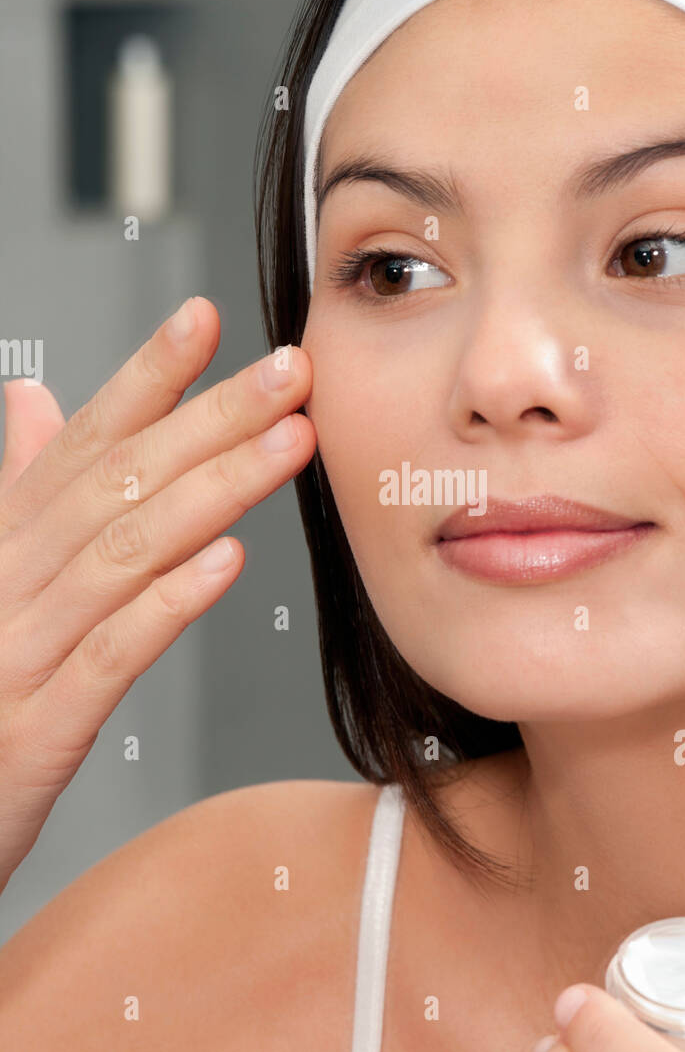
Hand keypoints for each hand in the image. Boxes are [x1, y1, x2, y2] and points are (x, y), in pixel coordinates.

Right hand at [0, 296, 314, 892]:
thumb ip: (17, 489)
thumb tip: (33, 399)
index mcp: (1, 543)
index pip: (81, 442)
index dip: (146, 377)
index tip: (206, 321)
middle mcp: (3, 581)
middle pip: (114, 482)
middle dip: (210, 419)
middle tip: (289, 372)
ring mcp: (13, 652)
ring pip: (121, 553)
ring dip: (212, 492)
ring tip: (287, 446)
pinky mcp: (31, 729)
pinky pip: (106, 654)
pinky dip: (167, 604)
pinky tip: (227, 562)